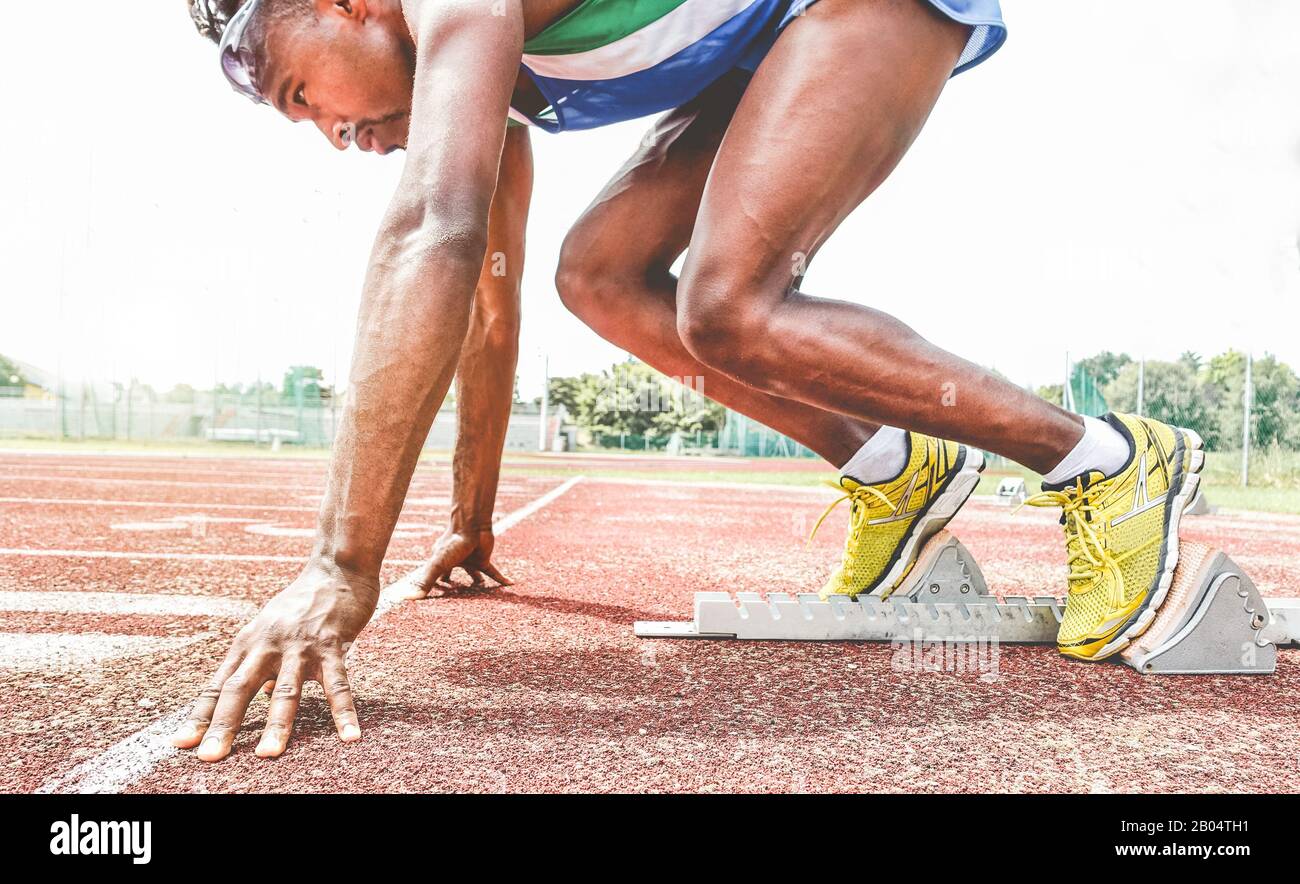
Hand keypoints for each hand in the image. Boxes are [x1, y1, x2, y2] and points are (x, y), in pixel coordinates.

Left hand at [171, 559, 378, 761]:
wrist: (337, 568)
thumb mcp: (271, 629)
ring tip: (268, 755)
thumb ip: (263, 662)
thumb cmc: (303, 602)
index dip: (200, 716)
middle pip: (239, 689)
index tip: (182, 745)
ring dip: (277, 725)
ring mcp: (300, 645)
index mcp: (248, 643)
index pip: (217, 686)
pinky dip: (343, 712)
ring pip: (285, 690)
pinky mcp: (331, 644)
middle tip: (210, 757)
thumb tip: (263, 694)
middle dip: (224, 725)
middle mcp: (267, 644)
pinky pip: (337, 684)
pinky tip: (350, 735)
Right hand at [402, 526, 510, 597]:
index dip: (431, 586)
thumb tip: (408, 598)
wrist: (472, 525)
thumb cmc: (453, 543)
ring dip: (476, 583)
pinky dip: (501, 579)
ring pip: (473, 575)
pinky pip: (493, 572)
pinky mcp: (483, 560)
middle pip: (452, 576)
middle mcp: (455, 561)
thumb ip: (425, 582)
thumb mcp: (437, 565)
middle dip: (452, 585)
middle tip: (453, 598)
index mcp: (440, 561)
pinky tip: (510, 584)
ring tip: (478, 592)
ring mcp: (469, 560)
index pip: (433, 577)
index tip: (428, 597)